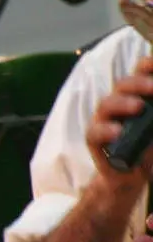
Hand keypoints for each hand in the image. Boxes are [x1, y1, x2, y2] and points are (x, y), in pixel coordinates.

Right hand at [87, 57, 152, 184]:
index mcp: (137, 95)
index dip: (147, 65)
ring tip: (138, 108)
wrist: (134, 176)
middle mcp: (119, 104)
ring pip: (106, 104)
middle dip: (139, 83)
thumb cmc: (149, 147)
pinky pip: (94, 132)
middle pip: (122, 84)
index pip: (139, 71)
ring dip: (122, 103)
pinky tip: (118, 132)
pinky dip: (105, 130)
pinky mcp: (95, 142)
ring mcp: (105, 121)